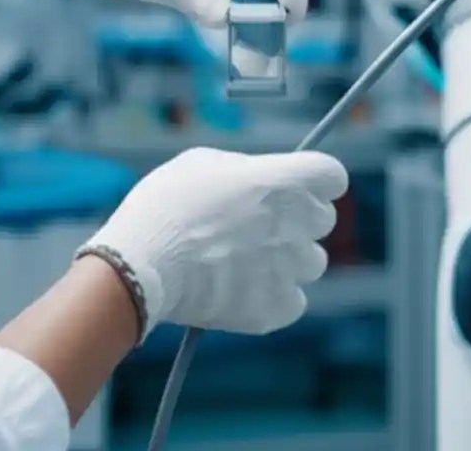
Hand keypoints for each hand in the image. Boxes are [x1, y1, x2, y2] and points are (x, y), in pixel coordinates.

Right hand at [77, 149, 347, 338]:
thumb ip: (247, 169)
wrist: (138, 266)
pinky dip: (272, 298)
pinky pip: (293, 302)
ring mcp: (290, 267)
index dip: (316, 183)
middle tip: (259, 229)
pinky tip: (239, 291)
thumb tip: (263, 178)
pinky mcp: (277, 307)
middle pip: (322, 220)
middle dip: (298, 222)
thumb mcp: (202, 164)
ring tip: (241, 263)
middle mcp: (297, 222)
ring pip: (310, 263)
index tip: (299, 189)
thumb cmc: (165, 206)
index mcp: (285, 181)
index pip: (332, 176)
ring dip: (286, 262)